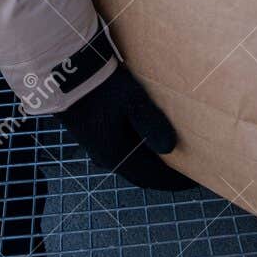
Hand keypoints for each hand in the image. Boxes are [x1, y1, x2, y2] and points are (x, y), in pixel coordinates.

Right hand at [58, 61, 192, 191]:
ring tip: (166, 152)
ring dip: (147, 161)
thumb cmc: (101, 87)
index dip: (174, 182)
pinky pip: (119, 150)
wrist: (63, 74)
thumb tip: (170, 148)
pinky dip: (136, 150)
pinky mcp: (90, 134)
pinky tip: (142, 137)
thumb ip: (152, 124)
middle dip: (161, 174)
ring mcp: (95, 147)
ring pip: (128, 162)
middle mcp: (105, 157)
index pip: (152, 178)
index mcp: (117, 155)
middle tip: (182, 169)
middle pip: (140, 173)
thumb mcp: (132, 101)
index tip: (193, 181)